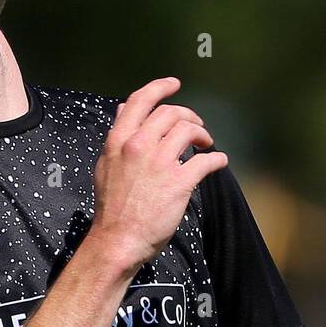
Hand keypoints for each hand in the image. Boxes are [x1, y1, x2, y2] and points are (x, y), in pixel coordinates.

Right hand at [92, 76, 227, 268]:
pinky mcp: (179, 182)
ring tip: (206, 144)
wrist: (118, 240)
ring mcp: (160, 163)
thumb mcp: (106, 164)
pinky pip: (206, 161)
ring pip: (189, 131)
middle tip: (196, 126)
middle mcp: (139, 145)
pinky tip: (219, 162)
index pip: (141, 100)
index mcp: (119, 140)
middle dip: (188, 115)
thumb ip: (118, 136)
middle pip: (171, 113)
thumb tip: (123, 109)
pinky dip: (216, 159)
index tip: (174, 85)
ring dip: (203, 134)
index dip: (161, 88)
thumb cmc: (112, 207)